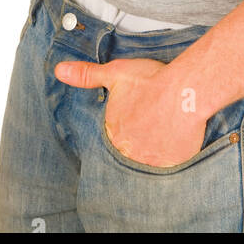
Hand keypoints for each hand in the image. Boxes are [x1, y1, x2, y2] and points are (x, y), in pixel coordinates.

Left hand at [54, 55, 206, 167]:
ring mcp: (148, 162)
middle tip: (150, 130)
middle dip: (136, 144)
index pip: (112, 140)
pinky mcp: (169, 167)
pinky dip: (167, 163)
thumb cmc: (151, 82)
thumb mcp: (115, 73)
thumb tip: (60, 71)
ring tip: (160, 139)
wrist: (184, 92)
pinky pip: (165, 172)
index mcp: (112, 133)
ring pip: (144, 165)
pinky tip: (173, 149)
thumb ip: (86, 76)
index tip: (136, 122)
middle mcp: (127, 152)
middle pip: (127, 154)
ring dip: (150, 154)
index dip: (125, 129)